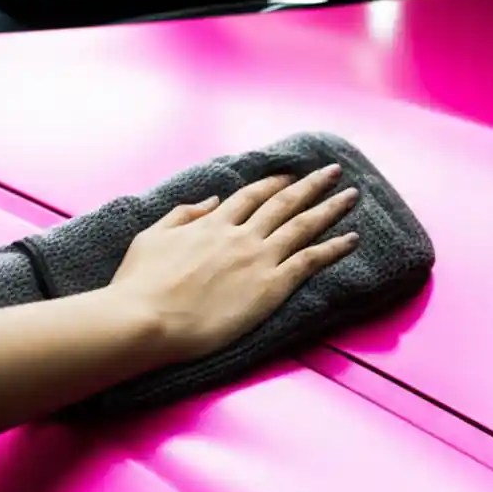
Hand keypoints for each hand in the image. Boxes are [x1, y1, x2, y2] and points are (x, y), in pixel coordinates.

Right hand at [107, 164, 358, 363]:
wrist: (145, 319)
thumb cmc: (140, 284)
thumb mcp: (152, 236)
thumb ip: (184, 214)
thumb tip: (213, 200)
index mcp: (213, 223)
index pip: (252, 196)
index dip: (275, 183)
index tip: (291, 176)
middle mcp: (241, 235)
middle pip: (285, 204)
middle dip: (312, 185)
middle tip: (334, 172)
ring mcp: (258, 259)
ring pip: (303, 226)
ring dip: (330, 208)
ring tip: (352, 195)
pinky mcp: (270, 287)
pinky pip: (310, 261)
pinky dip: (334, 248)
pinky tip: (353, 239)